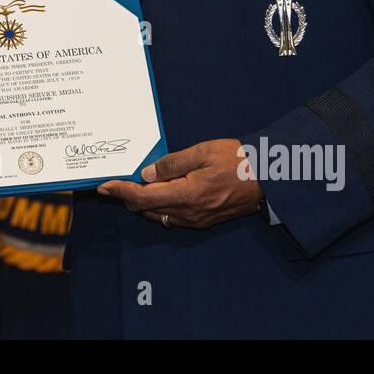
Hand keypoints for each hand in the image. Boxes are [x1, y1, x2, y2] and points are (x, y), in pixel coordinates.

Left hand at [97, 138, 261, 229]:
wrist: (269, 178)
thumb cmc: (238, 160)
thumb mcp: (203, 152)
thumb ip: (172, 163)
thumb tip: (147, 174)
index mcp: (187, 195)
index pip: (143, 197)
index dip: (120, 192)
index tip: (104, 186)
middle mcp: (189, 213)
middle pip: (147, 209)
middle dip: (128, 197)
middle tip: (116, 182)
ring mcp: (197, 220)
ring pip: (158, 215)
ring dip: (143, 203)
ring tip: (133, 186)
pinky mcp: (204, 221)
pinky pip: (173, 218)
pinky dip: (159, 207)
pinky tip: (159, 193)